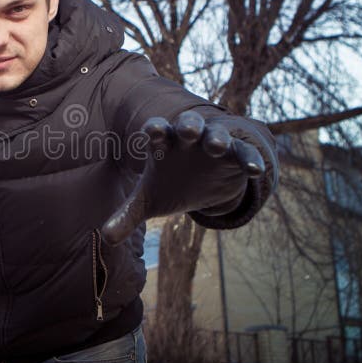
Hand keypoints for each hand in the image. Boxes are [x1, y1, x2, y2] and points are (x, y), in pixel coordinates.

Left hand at [101, 110, 264, 245]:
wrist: (203, 183)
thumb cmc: (170, 185)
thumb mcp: (148, 201)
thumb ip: (126, 216)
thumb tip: (106, 238)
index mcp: (164, 144)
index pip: (157, 131)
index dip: (156, 130)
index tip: (154, 131)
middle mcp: (189, 139)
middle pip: (188, 125)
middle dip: (188, 126)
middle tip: (188, 131)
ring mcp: (214, 145)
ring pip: (217, 135)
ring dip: (217, 138)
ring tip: (217, 147)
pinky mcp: (236, 157)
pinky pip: (244, 153)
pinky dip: (250, 159)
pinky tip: (255, 170)